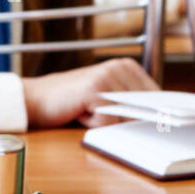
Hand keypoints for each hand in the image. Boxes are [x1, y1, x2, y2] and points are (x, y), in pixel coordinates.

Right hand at [22, 58, 158, 128]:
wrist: (36, 98)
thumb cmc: (73, 102)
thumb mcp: (108, 99)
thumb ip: (131, 104)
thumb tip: (158, 123)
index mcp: (128, 67)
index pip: (157, 98)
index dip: (151, 116)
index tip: (152, 127)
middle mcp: (121, 67)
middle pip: (143, 110)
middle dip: (125, 121)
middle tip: (99, 115)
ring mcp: (109, 76)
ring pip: (125, 118)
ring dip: (106, 124)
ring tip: (88, 111)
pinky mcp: (96, 88)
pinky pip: (108, 122)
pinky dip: (94, 125)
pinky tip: (80, 112)